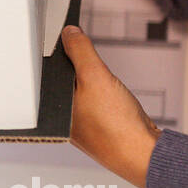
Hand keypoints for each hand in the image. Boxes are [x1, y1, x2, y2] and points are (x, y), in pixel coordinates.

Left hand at [60, 25, 160, 187]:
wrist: (144, 154)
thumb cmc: (117, 127)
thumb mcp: (95, 77)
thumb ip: (80, 51)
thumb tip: (69, 33)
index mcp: (50, 111)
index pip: (43, 73)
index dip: (51, 52)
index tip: (59, 34)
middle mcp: (60, 119)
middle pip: (61, 80)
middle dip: (72, 64)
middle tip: (87, 59)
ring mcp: (78, 124)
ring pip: (78, 89)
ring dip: (88, 78)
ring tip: (102, 82)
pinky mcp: (95, 126)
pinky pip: (93, 100)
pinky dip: (100, 93)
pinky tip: (112, 96)